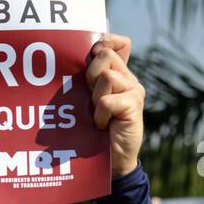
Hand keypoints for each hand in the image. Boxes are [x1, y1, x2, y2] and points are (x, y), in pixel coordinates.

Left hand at [86, 34, 143, 177]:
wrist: (111, 161)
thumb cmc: (93, 132)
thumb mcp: (87, 102)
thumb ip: (86, 81)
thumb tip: (69, 58)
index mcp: (117, 74)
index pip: (119, 43)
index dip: (105, 42)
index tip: (91, 55)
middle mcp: (128, 79)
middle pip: (105, 55)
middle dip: (90, 74)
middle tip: (91, 98)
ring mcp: (134, 91)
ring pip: (106, 76)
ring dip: (95, 98)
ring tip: (98, 115)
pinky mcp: (134, 105)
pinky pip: (106, 100)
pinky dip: (100, 114)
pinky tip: (103, 124)